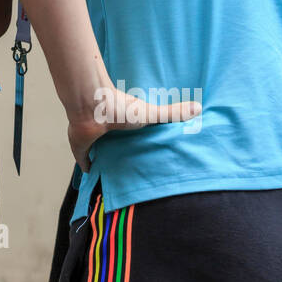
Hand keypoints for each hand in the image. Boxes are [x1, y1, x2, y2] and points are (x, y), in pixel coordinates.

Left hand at [67, 80, 201, 171]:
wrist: (93, 107)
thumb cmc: (121, 107)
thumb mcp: (150, 113)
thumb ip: (172, 113)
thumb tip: (200, 107)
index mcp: (122, 122)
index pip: (128, 133)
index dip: (133, 140)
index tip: (142, 150)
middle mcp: (106, 129)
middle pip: (112, 143)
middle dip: (118, 151)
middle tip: (128, 165)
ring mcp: (92, 138)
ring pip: (97, 150)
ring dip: (103, 158)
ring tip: (113, 173)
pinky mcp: (81, 147)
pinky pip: (84, 159)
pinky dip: (87, 166)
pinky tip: (93, 174)